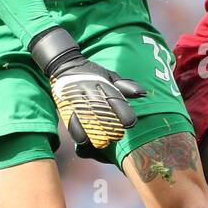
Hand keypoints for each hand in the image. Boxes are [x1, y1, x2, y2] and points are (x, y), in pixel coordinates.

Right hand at [30, 27, 145, 149]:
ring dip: (94, 131)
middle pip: (101, 108)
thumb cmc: (93, 74)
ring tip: (102, 142)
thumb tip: (142, 93)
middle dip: (110, 124)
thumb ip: (125, 85)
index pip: (114, 97)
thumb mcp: (110, 75)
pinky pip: (69, 119)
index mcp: (102, 83)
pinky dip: (76, 130)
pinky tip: (83, 140)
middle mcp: (89, 90)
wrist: (65, 65)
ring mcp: (75, 98)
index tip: (130, 123)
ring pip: (85, 116)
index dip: (123, 111)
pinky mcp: (64, 105)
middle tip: (118, 137)